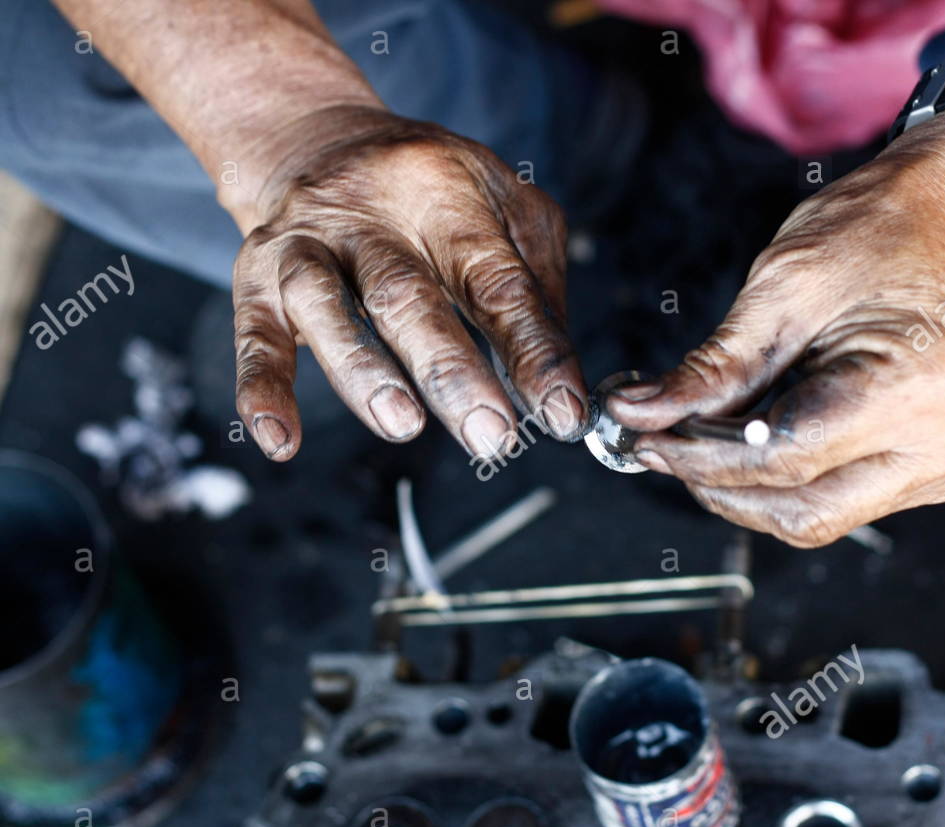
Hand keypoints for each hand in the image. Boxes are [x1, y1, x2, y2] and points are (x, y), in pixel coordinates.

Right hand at [230, 105, 585, 460]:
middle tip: (490, 433)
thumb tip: (556, 379)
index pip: (495, 280)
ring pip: (324, 305)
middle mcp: (368, 213)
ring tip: (403, 425)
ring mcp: (305, 242)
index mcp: (444, 193)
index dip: (533, 350)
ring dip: (362, 373)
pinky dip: (261, 388)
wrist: (319, 138)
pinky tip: (279, 440)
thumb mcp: (504, 206)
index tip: (561, 409)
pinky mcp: (256, 273)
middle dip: (451, 373)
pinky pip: (253, 332)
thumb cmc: (431, 189)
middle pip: (406, 294)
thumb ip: (537, 287)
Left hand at [607, 108, 944, 546]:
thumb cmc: (884, 229)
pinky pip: (853, 498)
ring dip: (756, 487)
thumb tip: (638, 414)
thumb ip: (714, 369)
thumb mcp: (783, 289)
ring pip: (825, 514)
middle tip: (666, 447)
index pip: (784, 459)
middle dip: (723, 487)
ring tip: (713, 435)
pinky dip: (799, 477)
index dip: (702, 459)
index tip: (647, 441)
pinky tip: (771, 432)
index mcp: (919, 389)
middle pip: (806, 511)